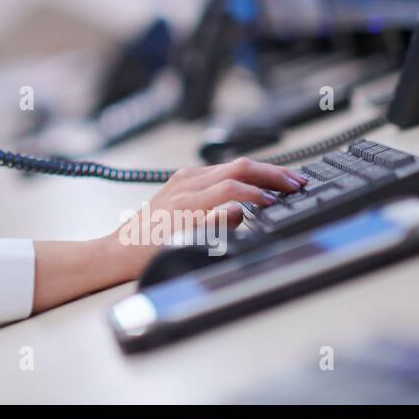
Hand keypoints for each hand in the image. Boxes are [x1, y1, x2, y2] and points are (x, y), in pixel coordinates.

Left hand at [110, 157, 307, 278]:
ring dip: (260, 169)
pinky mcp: (181, 181)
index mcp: (188, 200)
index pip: (235, 186)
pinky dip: (242, 171)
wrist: (120, 250)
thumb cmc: (148, 253)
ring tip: (285, 178)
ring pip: (230, 165)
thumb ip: (216, 225)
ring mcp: (183, 180)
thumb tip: (241, 210)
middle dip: (271, 172)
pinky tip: (254, 178)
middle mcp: (186, 184)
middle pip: (237, 167)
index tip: (281, 201)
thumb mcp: (184, 245)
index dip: (261, 192)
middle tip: (297, 181)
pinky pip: (217, 169)